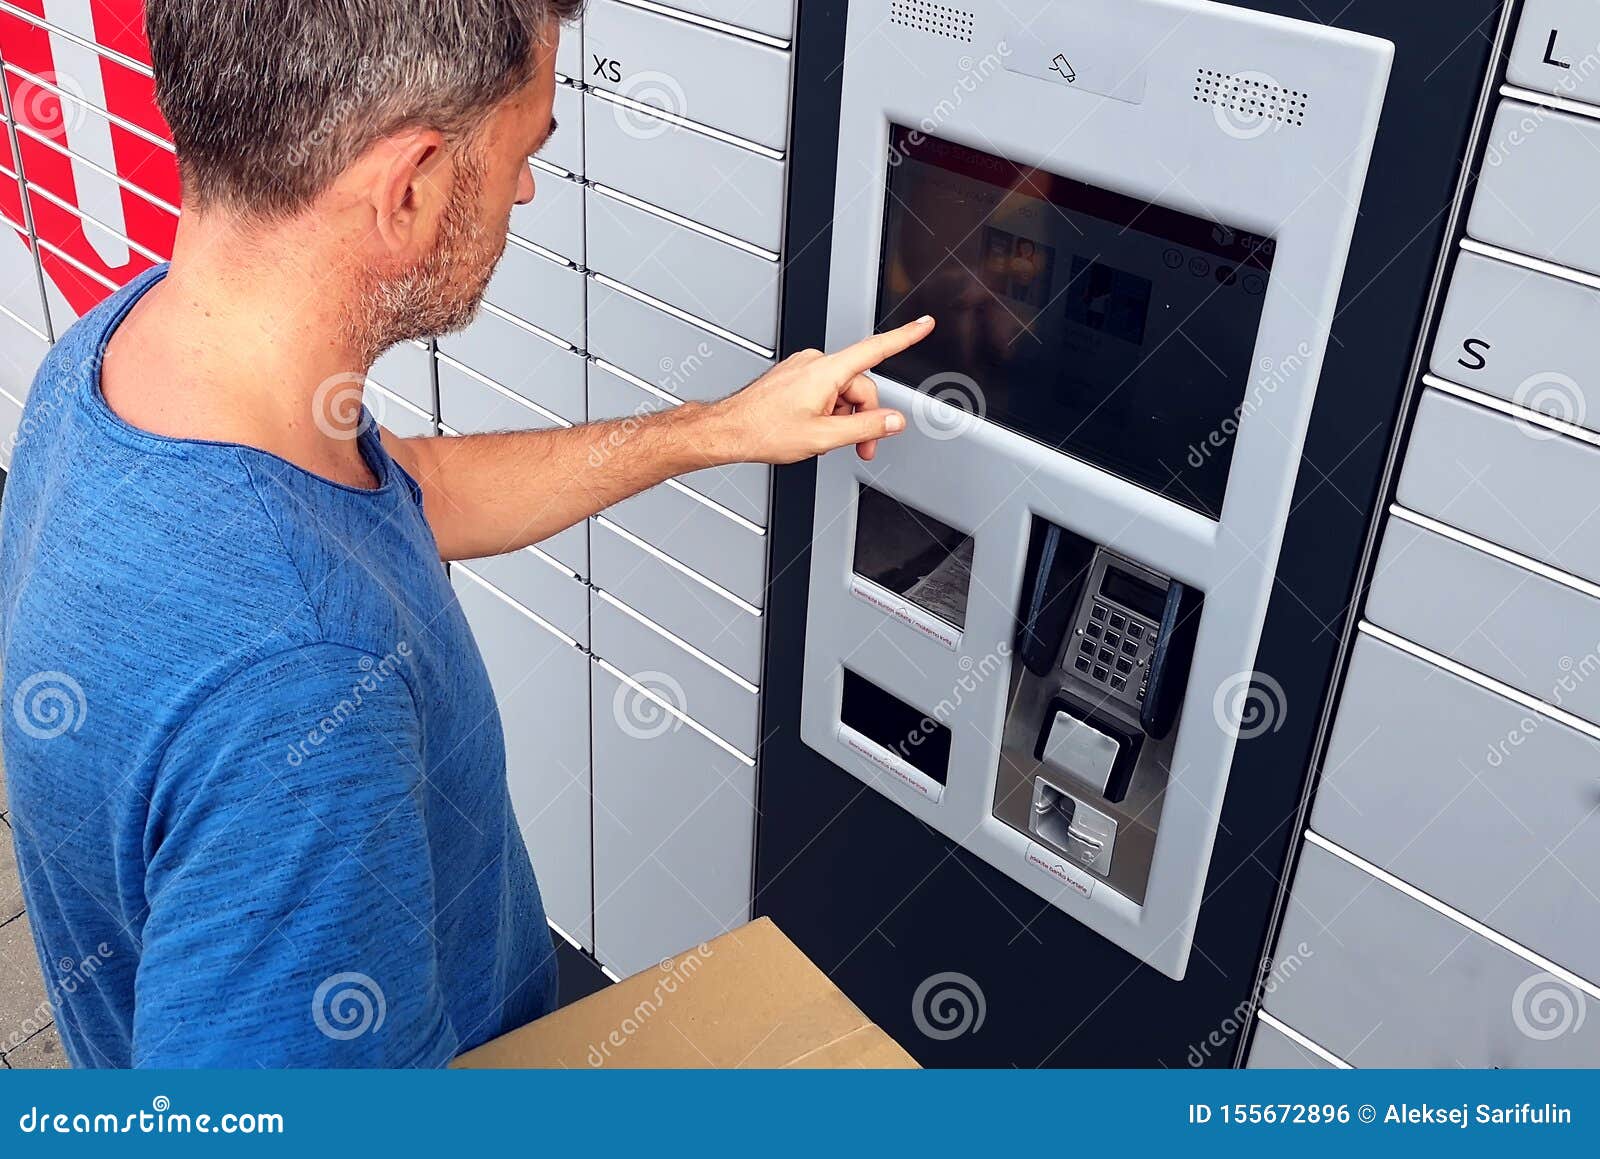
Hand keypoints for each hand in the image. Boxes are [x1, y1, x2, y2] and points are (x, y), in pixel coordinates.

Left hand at [709, 316, 934, 464]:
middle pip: (860, 387)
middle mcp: (816, 363)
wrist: (729, 430)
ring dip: (844, 418)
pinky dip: (829, 411)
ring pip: (843, 393)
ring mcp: (804, 369)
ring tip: (827, 440)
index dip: (905, 337)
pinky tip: (814, 428)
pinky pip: (826, 391)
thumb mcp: (823, 437)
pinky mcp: (796, 377)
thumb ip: (865, 429)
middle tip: (861, 448)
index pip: (875, 349)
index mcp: (826, 371)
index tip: (924, 324)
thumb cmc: (764, 430)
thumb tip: (893, 421)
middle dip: (864, 418)